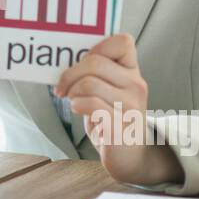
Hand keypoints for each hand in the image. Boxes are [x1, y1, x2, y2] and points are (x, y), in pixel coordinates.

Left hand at [54, 33, 181, 185]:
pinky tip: (78, 110)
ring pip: (89, 83)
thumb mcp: (109, 90)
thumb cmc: (112, 118)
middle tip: (62, 88)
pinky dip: (77, 105)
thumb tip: (65, 59)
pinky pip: (90, 104)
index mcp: (133, 72)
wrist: (128, 156)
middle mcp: (136, 86)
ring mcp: (131, 107)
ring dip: (72, 92)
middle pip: (94, 62)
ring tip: (73, 101)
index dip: (98, 47)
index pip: (123, 41)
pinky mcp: (120, 126)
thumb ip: (96, 73)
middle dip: (70, 74)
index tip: (83, 62)